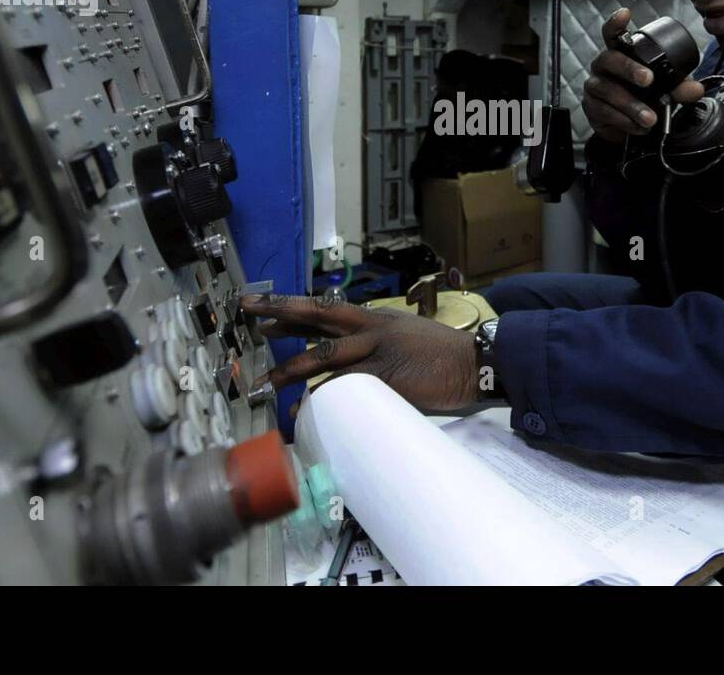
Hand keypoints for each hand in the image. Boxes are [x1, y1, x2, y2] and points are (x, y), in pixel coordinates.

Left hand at [241, 295, 480, 410]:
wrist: (475, 363)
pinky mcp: (385, 376)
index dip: (291, 310)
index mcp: (375, 317)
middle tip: (247, 312)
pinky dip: (321, 398)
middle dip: (279, 312)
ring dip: (291, 368)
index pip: (324, 310)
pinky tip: (303, 412)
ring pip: (323, 353)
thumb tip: (352, 358)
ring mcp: (377, 350)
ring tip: (267, 382)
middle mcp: (371, 327)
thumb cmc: (443, 354)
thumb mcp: (406, 335)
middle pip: (317, 315)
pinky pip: (344, 387)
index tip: (263, 313)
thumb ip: (378, 342)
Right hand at [582, 7, 704, 142]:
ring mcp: (595, 86)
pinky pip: (605, 112)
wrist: (629, 127)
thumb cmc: (644, 98)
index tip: (625, 13)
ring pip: (608, 90)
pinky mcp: (591, 107)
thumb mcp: (665, 90)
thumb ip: (679, 87)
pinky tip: (639, 127)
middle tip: (648, 80)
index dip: (616, 23)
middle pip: (610, 59)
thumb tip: (696, 89)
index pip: (613, 34)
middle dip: (629, 69)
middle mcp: (604, 66)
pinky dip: (624, 120)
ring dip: (631, 104)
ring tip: (650, 117)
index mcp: (620, 54)